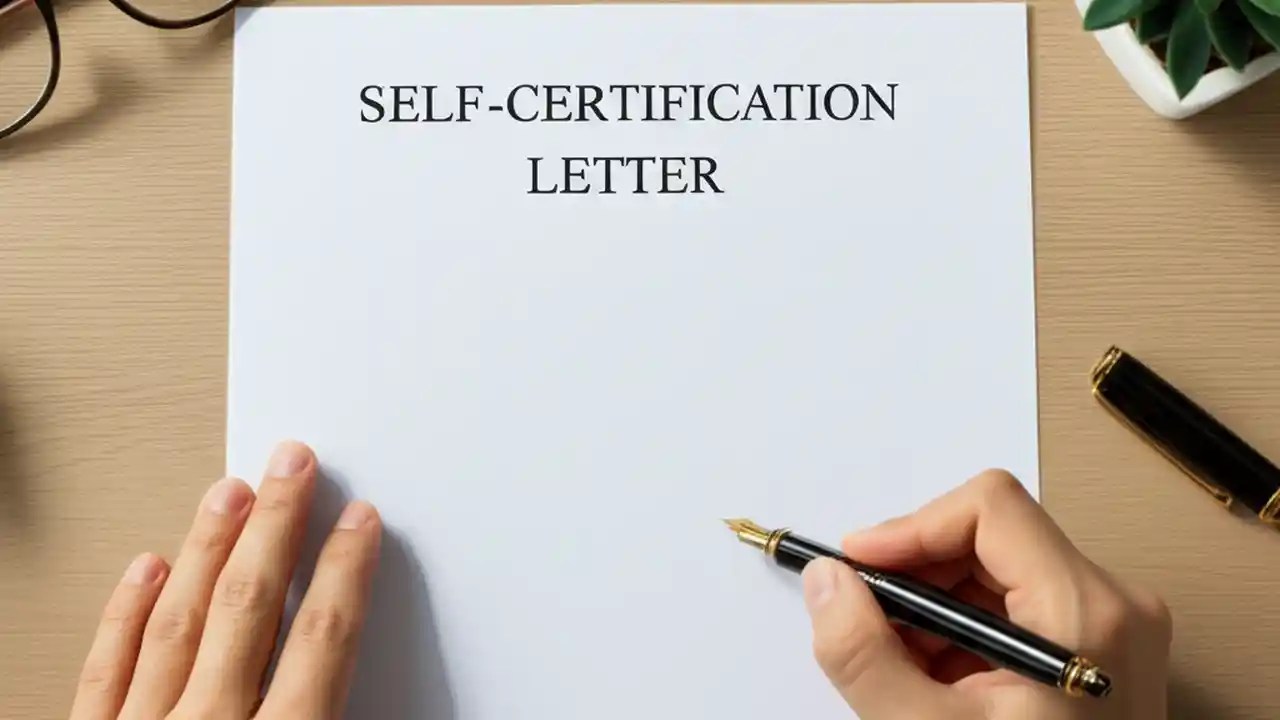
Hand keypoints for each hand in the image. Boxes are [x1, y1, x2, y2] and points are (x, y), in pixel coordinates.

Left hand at [68, 441, 381, 719]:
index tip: (357, 523)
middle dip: (277, 525)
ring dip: (208, 547)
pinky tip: (148, 568)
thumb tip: (374, 684)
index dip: (345, 572)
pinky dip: (127, 613)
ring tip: (229, 492)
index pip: (322, 639)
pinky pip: (106, 668)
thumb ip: (329, 714)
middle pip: (250, 605)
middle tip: (290, 467)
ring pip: (178, 621)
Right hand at [801, 470, 1170, 719]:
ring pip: (996, 567)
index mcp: (1083, 613)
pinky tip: (936, 678)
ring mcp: (1113, 624)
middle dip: (915, 573)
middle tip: (866, 620)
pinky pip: (1016, 603)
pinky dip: (962, 628)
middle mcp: (1111, 603)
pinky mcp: (1099, 644)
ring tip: (901, 664)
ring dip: (932, 604)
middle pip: (990, 534)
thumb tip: (827, 582)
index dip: (911, 527)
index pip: (989, 508)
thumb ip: (865, 655)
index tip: (859, 564)